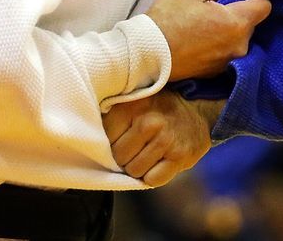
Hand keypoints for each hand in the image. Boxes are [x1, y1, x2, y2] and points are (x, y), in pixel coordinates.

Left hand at [103, 91, 224, 185]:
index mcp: (132, 106)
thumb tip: (85, 140)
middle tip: (136, 146)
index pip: (105, 139)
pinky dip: (153, 176)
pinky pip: (153, 180)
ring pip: (135, 171)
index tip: (121, 137)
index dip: (110, 143)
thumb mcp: (134, 102)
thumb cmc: (156, 110)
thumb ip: (111, 116)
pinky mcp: (180, 156)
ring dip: (139, 167)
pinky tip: (159, 161)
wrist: (197, 111)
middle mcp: (149, 122)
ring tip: (148, 153)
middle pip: (119, 158)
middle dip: (124, 157)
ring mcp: (166, 140)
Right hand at [146, 0, 271, 81]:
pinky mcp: (216, 74)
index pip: (264, 6)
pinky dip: (217, 47)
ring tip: (201, 29)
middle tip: (210, 11)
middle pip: (250, 24)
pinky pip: (225, 53)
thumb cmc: (169, 18)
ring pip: (237, 39)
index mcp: (238, 23)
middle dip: (236, 15)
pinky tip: (198, 43)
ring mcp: (229, 62)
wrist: (146, 54)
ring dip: (226, 32)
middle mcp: (240, 46)